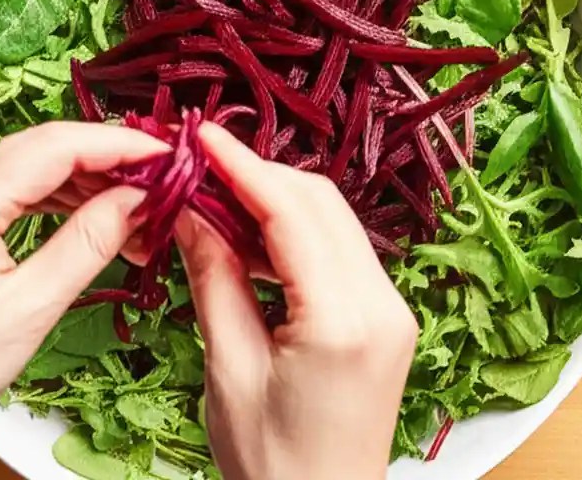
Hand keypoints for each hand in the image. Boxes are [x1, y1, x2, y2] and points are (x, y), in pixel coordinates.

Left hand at [0, 122, 165, 478]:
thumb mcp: (30, 309)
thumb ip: (88, 244)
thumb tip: (136, 201)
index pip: (57, 146)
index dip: (120, 144)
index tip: (168, 156)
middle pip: (44, 146)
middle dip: (109, 159)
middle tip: (162, 184)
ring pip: (28, 165)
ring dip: (84, 180)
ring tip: (135, 212)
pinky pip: (8, 187)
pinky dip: (53, 196)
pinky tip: (89, 216)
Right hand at [175, 123, 417, 479]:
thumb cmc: (271, 463)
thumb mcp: (229, 368)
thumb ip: (213, 279)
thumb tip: (189, 210)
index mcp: (344, 321)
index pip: (292, 213)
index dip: (242, 166)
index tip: (200, 135)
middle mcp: (382, 305)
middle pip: (320, 204)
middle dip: (258, 175)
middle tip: (199, 166)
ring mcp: (391, 310)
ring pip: (332, 222)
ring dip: (276, 201)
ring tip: (214, 199)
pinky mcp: (385, 319)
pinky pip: (339, 252)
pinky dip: (295, 234)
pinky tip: (250, 239)